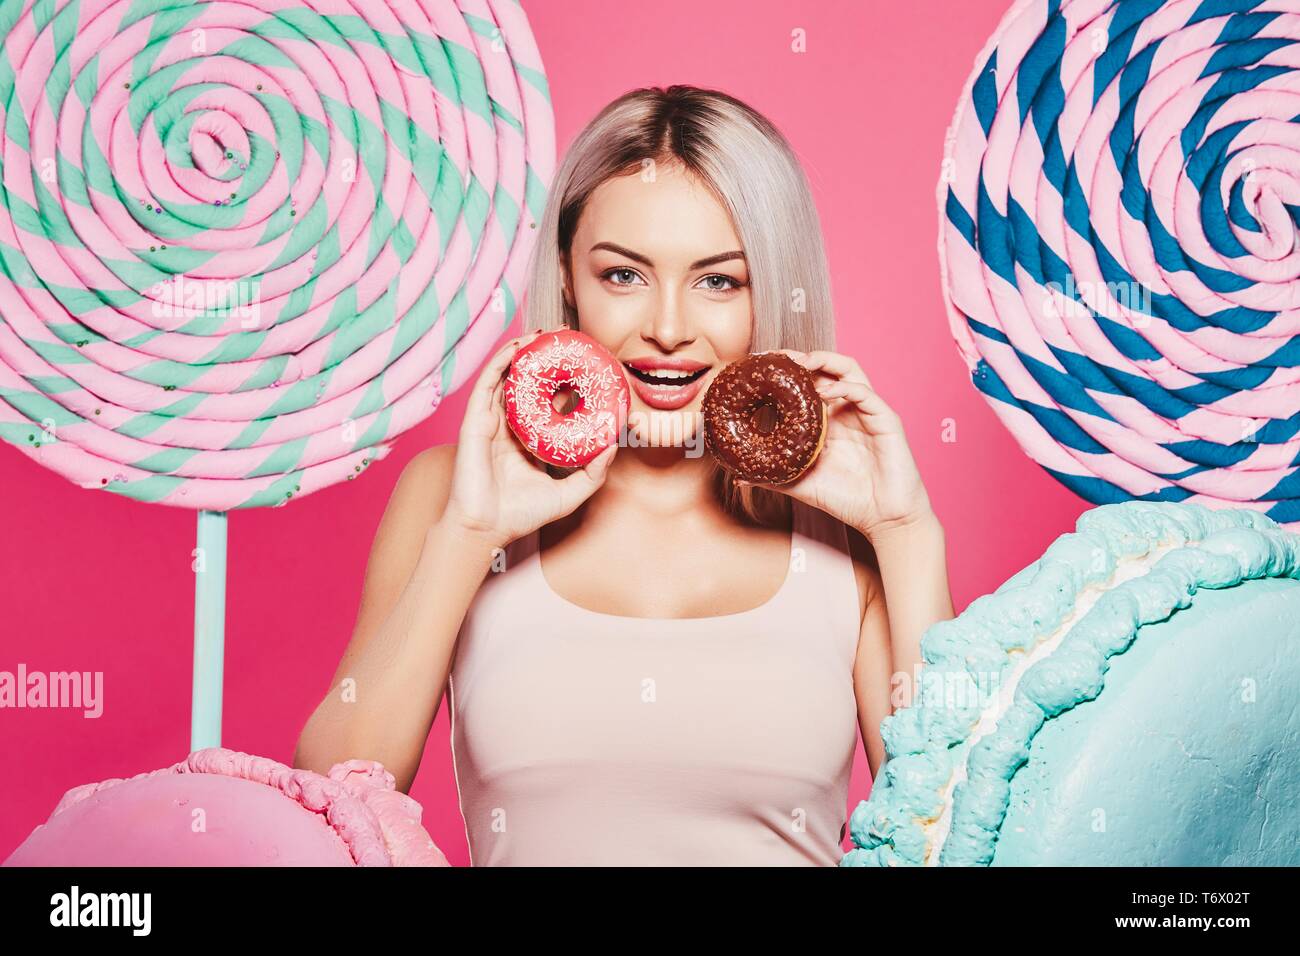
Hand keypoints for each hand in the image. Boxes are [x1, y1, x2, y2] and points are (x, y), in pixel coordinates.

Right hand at [440, 329, 616, 548]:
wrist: (485, 528)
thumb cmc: (521, 515)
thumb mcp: (570, 493)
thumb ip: (594, 472)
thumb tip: (614, 444)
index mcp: (531, 439)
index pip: (552, 402)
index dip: (568, 381)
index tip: (588, 364)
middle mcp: (511, 426)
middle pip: (530, 382)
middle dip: (547, 358)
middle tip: (568, 338)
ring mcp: (492, 420)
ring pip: (508, 376)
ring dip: (525, 351)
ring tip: (546, 334)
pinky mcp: (475, 419)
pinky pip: (488, 382)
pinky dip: (502, 360)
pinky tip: (519, 346)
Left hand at [737, 349, 934, 539]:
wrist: (883, 518)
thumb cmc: (846, 499)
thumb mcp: (801, 484)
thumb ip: (773, 477)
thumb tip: (739, 477)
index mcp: (828, 419)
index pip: (807, 384)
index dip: (787, 372)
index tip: (762, 367)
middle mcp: (846, 410)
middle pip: (826, 369)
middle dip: (802, 358)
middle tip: (778, 357)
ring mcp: (866, 412)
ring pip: (848, 370)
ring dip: (825, 360)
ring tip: (801, 362)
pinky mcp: (886, 420)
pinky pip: (865, 393)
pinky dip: (844, 387)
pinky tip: (825, 392)